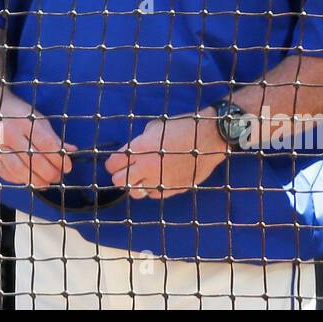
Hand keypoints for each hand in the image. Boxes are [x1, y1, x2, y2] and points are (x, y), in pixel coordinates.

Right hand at [0, 87, 75, 189]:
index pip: (46, 144)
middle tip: (57, 176)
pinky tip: (28, 178)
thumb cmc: (13, 111)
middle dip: (50, 173)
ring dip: (36, 181)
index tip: (68, 166)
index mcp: (24, 120)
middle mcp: (8, 133)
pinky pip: (5, 174)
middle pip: (34, 161)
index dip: (60, 159)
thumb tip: (72, 150)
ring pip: (19, 171)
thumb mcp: (35, 116)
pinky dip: (20, 179)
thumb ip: (52, 135)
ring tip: (45, 182)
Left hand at [104, 114, 228, 200]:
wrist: (210, 137)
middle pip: (119, 181)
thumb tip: (132, 152)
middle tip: (127, 171)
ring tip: (143, 177)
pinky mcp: (173, 189)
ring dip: (135, 185)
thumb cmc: (183, 127)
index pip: (113, 164)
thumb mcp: (155, 128)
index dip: (112, 163)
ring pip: (135, 192)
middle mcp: (147, 166)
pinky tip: (159, 179)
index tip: (116, 163)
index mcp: (141, 148)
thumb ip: (140, 142)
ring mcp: (160, 180)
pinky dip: (153, 188)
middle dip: (120, 175)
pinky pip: (154, 194)